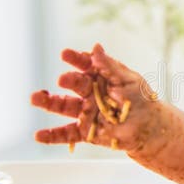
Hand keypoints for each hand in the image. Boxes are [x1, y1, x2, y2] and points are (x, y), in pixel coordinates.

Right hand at [31, 44, 156, 149]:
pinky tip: (38, 135)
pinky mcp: (85, 132)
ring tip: (34, 98)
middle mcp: (89, 93)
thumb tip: (96, 47)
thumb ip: (110, 67)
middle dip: (67, 81)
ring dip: (48, 102)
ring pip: (64, 106)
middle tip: (62, 79)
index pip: (85, 65)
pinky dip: (52, 136)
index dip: (75, 59)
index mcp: (99, 77)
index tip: (65, 54)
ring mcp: (85, 112)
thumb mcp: (129, 81)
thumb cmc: (141, 100)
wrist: (150, 128)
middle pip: (74, 84)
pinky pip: (66, 134)